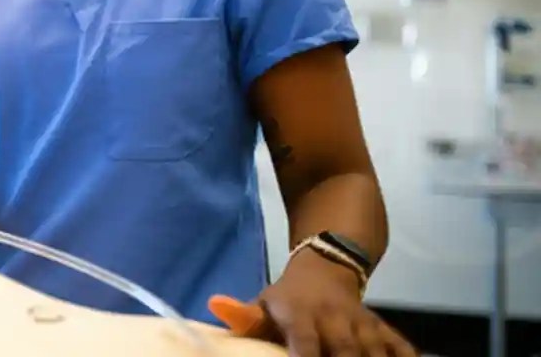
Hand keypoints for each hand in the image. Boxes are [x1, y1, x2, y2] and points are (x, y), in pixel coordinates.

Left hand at [209, 255, 416, 356]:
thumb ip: (245, 316)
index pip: (304, 342)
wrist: (326, 268)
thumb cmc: (287, 299)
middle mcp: (334, 319)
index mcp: (300, 315)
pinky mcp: (383, 329)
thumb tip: (215, 306)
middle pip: (346, 351)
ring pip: (375, 350)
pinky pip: (401, 347)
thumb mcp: (264, 303)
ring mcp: (362, 324)